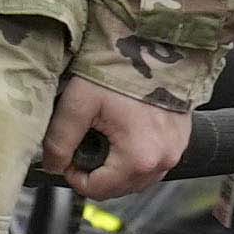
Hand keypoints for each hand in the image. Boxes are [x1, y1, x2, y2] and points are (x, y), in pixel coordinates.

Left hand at [41, 78, 188, 198]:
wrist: (155, 43)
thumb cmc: (120, 69)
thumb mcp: (78, 103)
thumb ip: (59, 140)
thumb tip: (52, 165)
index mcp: (138, 158)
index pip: (97, 190)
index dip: (75, 175)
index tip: (69, 154)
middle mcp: (162, 160)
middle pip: (119, 188)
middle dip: (97, 172)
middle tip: (85, 142)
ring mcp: (175, 151)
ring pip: (137, 177)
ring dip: (116, 166)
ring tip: (105, 135)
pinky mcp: (181, 139)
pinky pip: (154, 161)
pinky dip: (136, 155)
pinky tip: (124, 131)